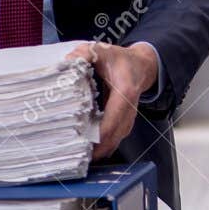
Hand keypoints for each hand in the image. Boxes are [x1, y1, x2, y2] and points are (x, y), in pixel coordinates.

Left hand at [65, 42, 158, 160]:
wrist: (141, 66)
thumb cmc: (120, 60)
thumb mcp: (102, 50)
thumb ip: (84, 54)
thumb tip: (67, 62)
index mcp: (125, 92)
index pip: (113, 119)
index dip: (98, 135)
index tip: (82, 144)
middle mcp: (130, 108)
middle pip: (114, 136)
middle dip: (96, 149)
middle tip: (75, 159)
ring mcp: (128, 118)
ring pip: (115, 140)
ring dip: (99, 150)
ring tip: (79, 159)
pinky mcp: (124, 123)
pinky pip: (115, 138)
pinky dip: (103, 146)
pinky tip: (89, 153)